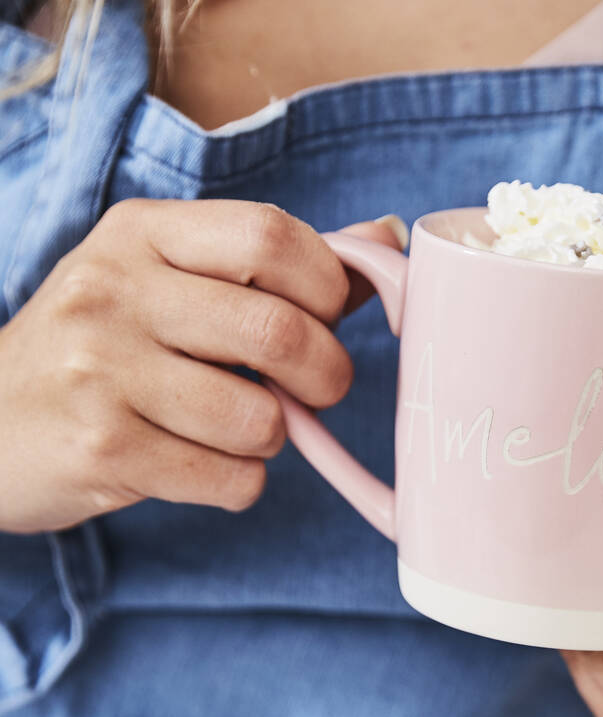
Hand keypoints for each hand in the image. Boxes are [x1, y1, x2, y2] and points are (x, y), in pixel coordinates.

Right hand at [0, 198, 401, 533]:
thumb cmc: (108, 345)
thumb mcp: (172, 279)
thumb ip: (279, 263)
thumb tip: (388, 238)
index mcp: (142, 233)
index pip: (271, 236)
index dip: (328, 285)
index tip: (328, 316)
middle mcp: (113, 290)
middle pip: (280, 333)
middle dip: (328, 375)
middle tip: (319, 389)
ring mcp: (100, 370)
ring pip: (261, 420)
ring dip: (275, 437)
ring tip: (238, 427)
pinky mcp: (101, 448)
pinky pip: (230, 479)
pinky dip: (241, 483)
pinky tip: (205, 466)